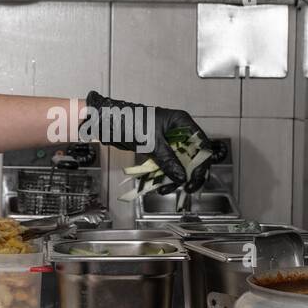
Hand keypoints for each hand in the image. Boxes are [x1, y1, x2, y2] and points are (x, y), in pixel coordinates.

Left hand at [85, 91, 213, 191]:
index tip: (196, 178)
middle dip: (188, 174)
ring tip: (165, 188)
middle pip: (192, 156)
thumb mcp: (150, 142)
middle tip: (185, 187)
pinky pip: (166, 166)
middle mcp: (177, 131)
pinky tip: (158, 184)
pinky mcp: (157, 149)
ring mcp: (167, 141)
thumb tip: (181, 176)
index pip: (201, 144)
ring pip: (179, 164)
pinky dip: (163, 176)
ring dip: (174, 178)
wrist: (105, 122)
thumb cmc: (125, 120)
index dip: (202, 163)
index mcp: (180, 122)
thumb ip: (168, 160)